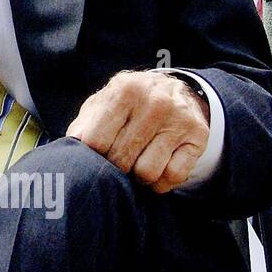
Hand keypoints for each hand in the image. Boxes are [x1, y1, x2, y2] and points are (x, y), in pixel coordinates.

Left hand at [66, 71, 209, 193]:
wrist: (173, 89)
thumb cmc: (127, 103)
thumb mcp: (103, 103)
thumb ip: (85, 124)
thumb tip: (74, 146)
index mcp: (125, 90)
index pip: (97, 140)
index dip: (92, 155)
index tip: (96, 155)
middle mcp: (155, 102)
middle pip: (121, 158)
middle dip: (115, 167)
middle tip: (116, 163)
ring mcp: (179, 120)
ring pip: (147, 171)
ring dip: (137, 177)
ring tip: (135, 165)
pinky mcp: (198, 137)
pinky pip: (173, 176)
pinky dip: (160, 182)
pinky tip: (155, 170)